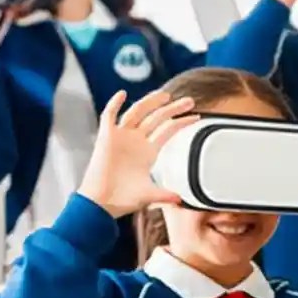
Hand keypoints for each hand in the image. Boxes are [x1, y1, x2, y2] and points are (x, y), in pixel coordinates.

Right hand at [77, 90, 198, 217]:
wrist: (100, 204)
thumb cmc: (122, 199)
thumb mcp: (149, 195)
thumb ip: (165, 195)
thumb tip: (182, 200)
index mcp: (148, 152)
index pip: (168, 131)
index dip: (182, 122)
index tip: (196, 116)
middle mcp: (136, 141)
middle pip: (156, 118)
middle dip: (172, 109)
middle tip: (190, 101)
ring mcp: (121, 137)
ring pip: (137, 112)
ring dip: (150, 102)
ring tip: (165, 95)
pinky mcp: (105, 137)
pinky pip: (108, 116)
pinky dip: (114, 104)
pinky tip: (122, 94)